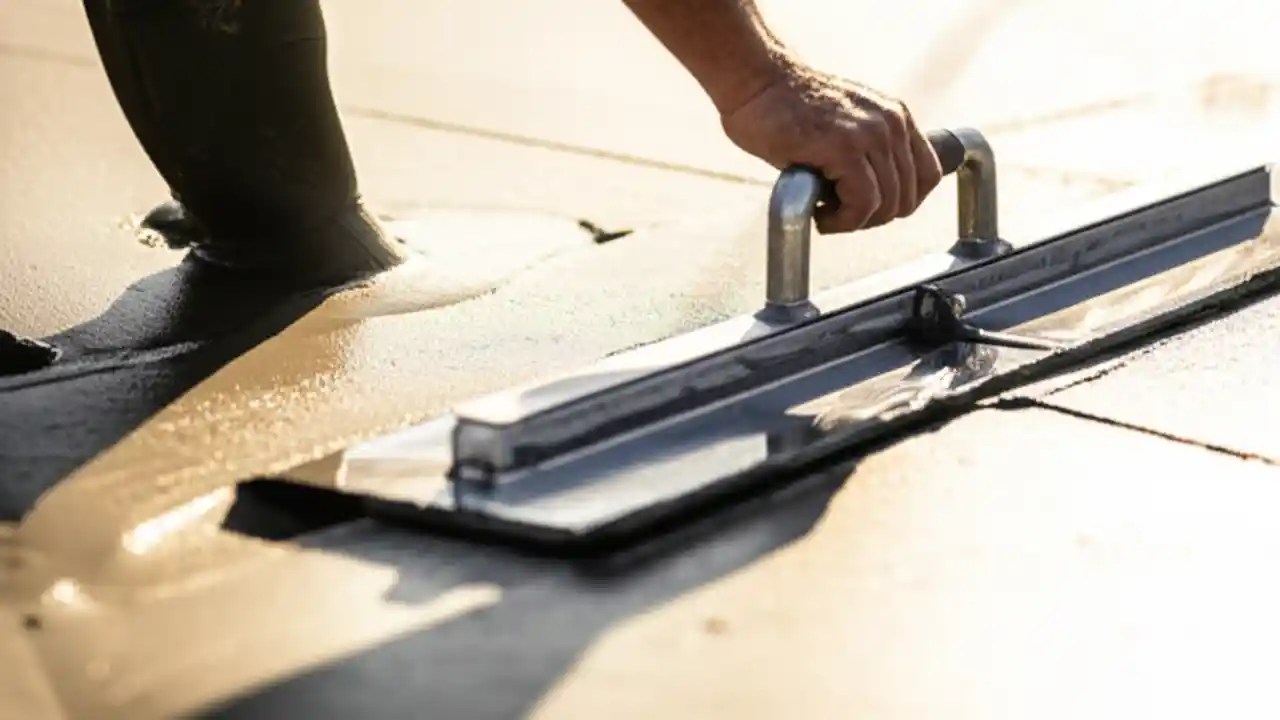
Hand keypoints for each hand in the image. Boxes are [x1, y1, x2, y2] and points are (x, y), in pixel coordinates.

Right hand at [721, 62, 943, 233]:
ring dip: (854, 221)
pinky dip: (842, 220)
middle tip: (839, 214)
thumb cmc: (785, 109)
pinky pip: (862, 203)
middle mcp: (890, 123)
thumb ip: (867, 152)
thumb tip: (876, 196)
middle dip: (873, 217)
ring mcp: (869, 134)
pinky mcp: (844, 147)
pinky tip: (819, 214)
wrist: (755, 83)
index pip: (927, 175)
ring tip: (824, 212)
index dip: (901, 202)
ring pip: (887, 205)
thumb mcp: (845, 125)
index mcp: (895, 116)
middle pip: (907, 197)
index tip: (870, 210)